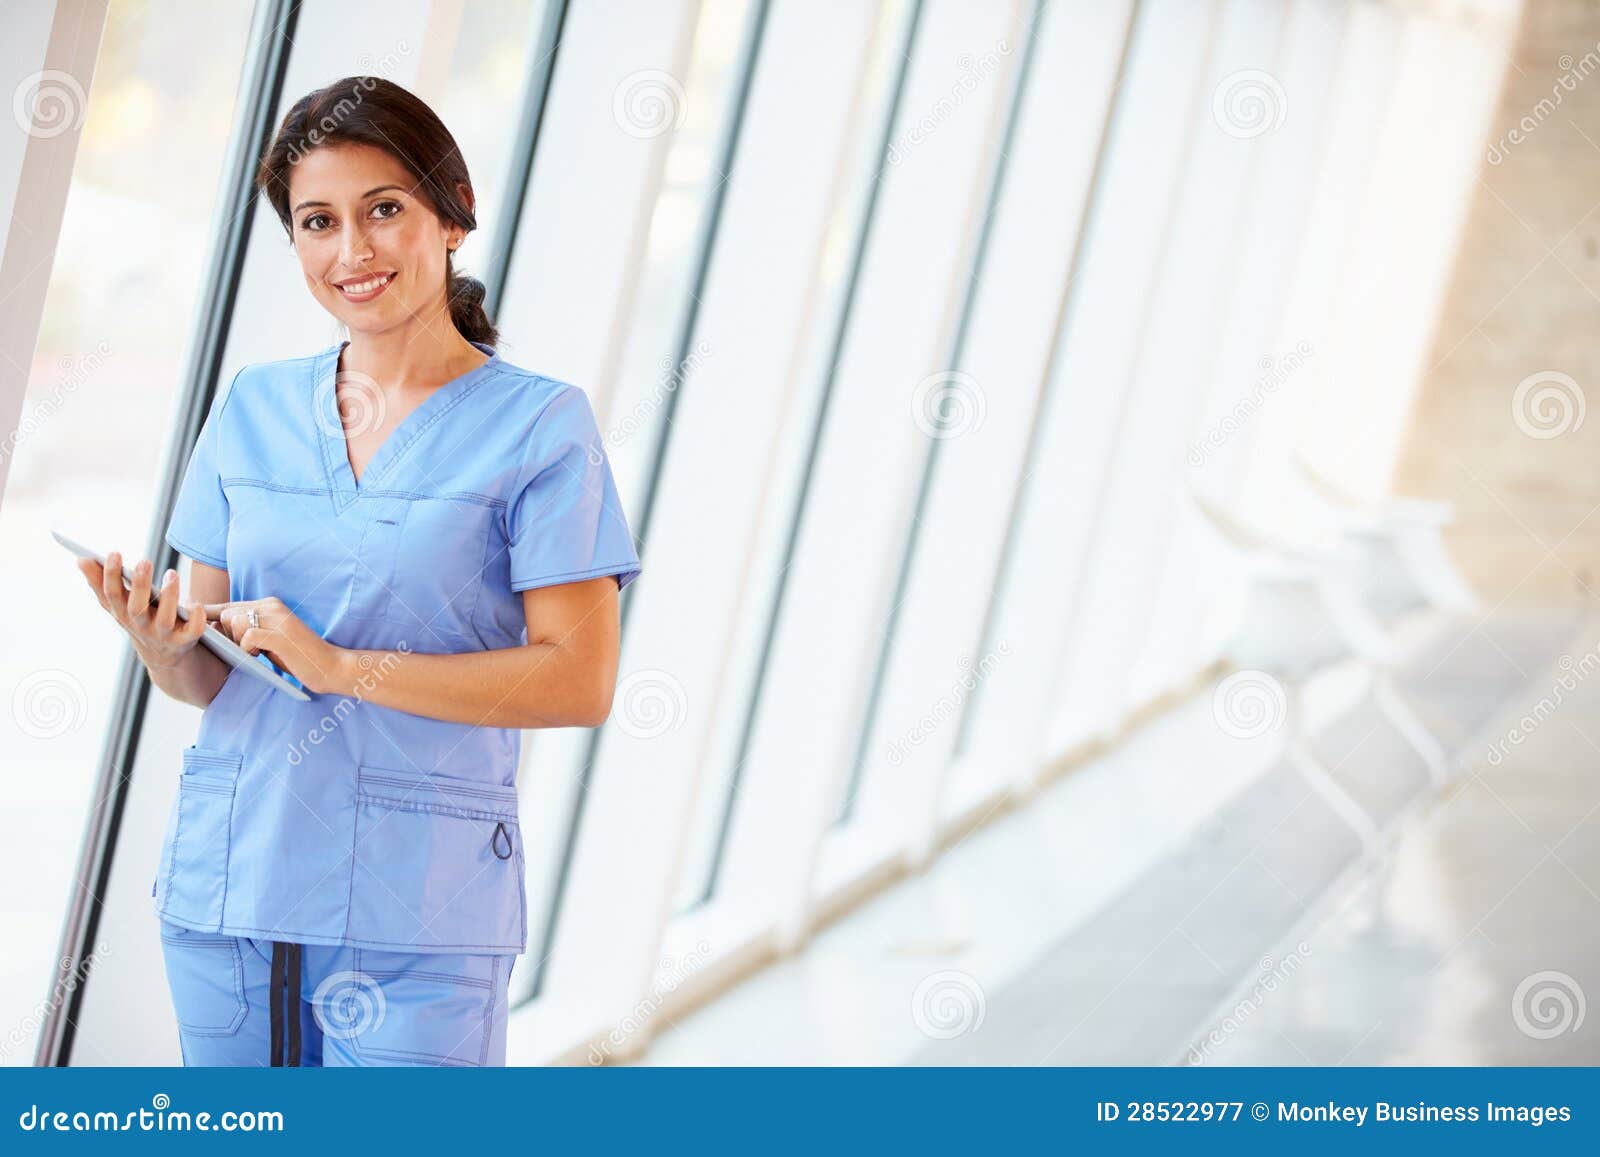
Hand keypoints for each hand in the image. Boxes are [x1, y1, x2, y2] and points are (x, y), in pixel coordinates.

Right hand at [77, 551, 206, 669]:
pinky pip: (193, 630)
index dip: (110, 576)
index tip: (113, 553)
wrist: (163, 654)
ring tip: (171, 573)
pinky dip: (195, 617)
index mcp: (122, 613)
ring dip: (169, 596)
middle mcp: (140, 625)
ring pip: (164, 619)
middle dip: (140, 585)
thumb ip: (99, 582)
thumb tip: (81, 559)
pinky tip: (195, 602)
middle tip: (144, 561)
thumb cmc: (139, 617)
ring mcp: (163, 635)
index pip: (111, 595)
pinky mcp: (185, 641)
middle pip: (136, 607)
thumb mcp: (119, 603)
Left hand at [206, 596, 344, 695]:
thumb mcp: (269, 640)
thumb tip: (213, 628)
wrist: (330, 666)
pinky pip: (247, 637)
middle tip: (243, 650)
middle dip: (227, 634)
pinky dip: (248, 649)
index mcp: (270, 605)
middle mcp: (272, 606)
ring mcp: (277, 618)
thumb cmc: (298, 657)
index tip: (194, 622)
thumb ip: (248, 631)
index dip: (209, 615)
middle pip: (227, 613)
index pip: (229, 605)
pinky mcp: (280, 634)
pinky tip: (261, 656)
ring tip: (255, 653)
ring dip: (238, 642)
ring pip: (235, 622)